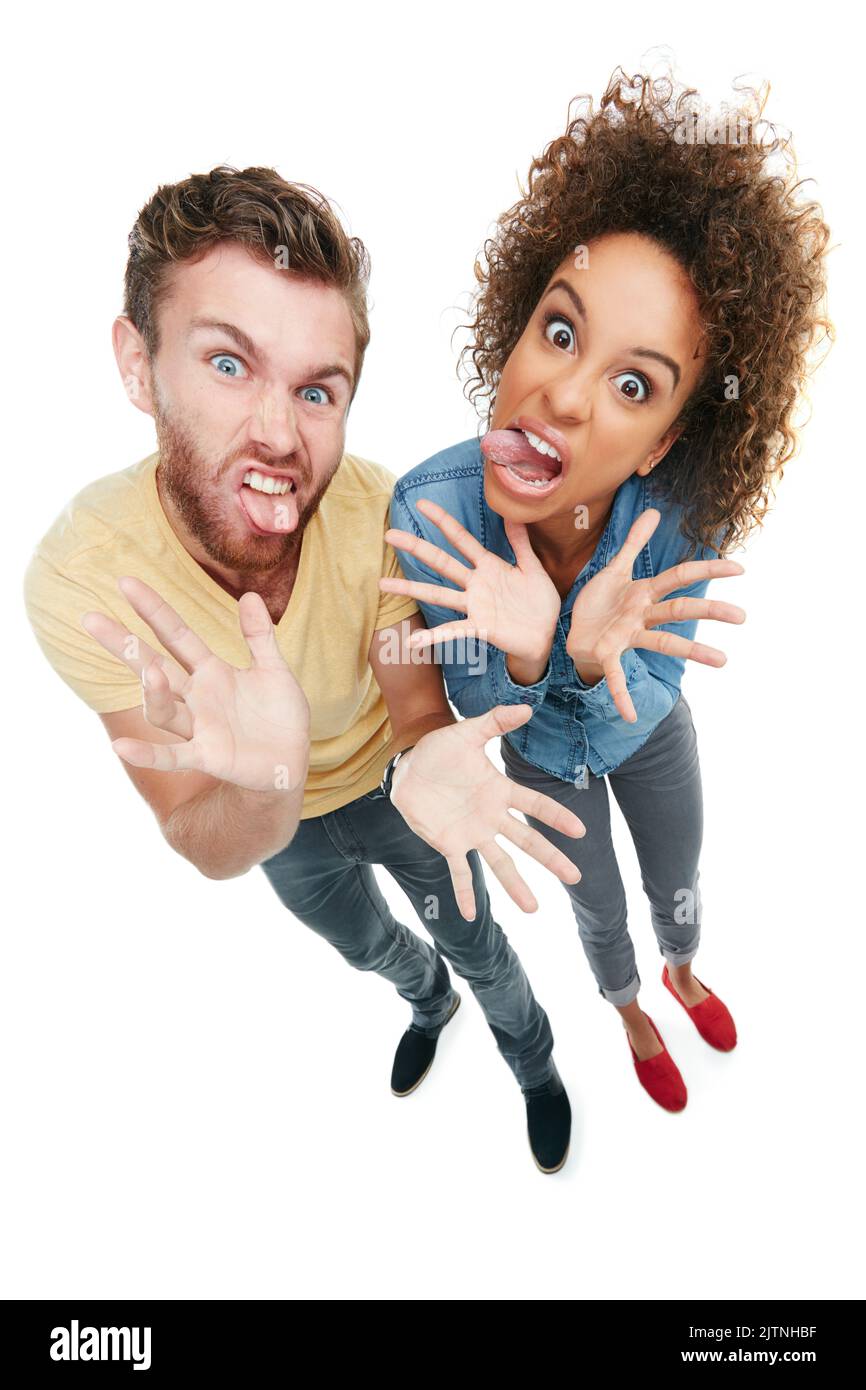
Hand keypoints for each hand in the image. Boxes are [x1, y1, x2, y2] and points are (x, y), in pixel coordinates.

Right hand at [80, 576, 310, 791]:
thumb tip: (249, 594)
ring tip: (149, 673)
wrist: (291, 761)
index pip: (175, 635)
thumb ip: (259, 636)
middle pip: (153, 666)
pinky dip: (148, 754)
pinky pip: (172, 756)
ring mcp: (199, 727)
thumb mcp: (273, 670)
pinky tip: (120, 747)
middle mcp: (196, 697)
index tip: (126, 582)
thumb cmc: (278, 716)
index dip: (153, 610)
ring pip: (162, 709)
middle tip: (91, 619)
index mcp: (210, 672)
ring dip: (153, 693)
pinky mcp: (208, 756)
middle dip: (125, 645)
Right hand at [381, 498, 560, 664]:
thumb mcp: (532, 567)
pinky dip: (433, 636)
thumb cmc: (538, 602)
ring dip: (411, 588)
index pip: (461, 539)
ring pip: (437, 594)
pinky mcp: (480, 626)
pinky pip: (453, 630)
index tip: (422, 504)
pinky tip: (412, 641)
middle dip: (416, 547)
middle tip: (389, 535)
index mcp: (488, 566)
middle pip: (441, 561)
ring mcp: (474, 606)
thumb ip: (520, 543)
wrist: (545, 635)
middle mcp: (475, 584)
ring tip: (383, 584)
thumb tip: (514, 513)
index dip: (442, 521)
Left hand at [389, 704, 585, 920]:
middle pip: (527, 841)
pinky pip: (460, 873)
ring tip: (533, 909)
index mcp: (499, 791)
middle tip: (576, 878)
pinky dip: (466, 893)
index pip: (535, 805)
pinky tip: (471, 916)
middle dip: (551, 859)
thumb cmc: (440, 749)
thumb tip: (526, 707)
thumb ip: (495, 722)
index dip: (556, 817)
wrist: (409, 766)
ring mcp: (472, 833)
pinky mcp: (449, 844)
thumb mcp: (467, 732)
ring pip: (500, 863)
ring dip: (516, 886)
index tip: (580, 832)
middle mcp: (492, 817)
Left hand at [566, 508, 745, 722]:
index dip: (708, 569)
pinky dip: (622, 695)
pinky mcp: (608, 653)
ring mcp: (628, 636)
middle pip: (679, 609)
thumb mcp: (614, 569)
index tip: (740, 567)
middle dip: (709, 610)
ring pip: (663, 641)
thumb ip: (634, 543)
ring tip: (722, 661)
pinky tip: (630, 715)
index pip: (681, 577)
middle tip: (742, 616)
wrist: (572, 631)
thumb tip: (654, 512)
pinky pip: (616, 676)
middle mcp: (642, 616)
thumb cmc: (599, 604)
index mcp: (644, 593)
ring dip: (692, 651)